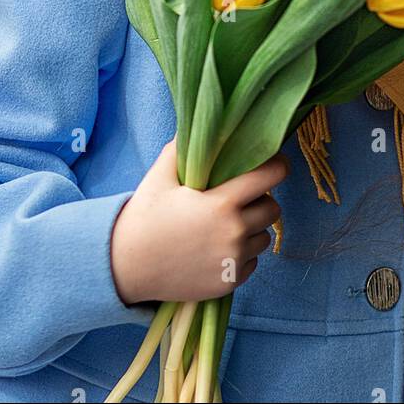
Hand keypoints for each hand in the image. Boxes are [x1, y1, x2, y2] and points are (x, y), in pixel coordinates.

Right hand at [110, 136, 289, 305]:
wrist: (126, 267)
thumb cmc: (144, 217)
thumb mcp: (160, 176)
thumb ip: (183, 147)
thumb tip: (198, 122)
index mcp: (222, 203)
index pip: (270, 177)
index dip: (277, 167)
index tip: (275, 164)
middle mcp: (234, 232)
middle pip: (272, 209)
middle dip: (261, 200)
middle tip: (239, 198)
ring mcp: (233, 260)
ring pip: (263, 237)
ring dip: (252, 228)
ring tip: (225, 224)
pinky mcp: (230, 282)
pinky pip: (252, 262)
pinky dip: (242, 254)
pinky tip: (217, 248)